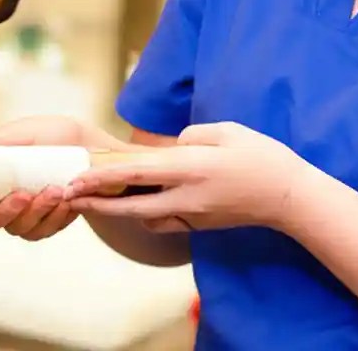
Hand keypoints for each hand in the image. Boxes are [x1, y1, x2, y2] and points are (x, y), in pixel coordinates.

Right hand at [0, 115, 108, 240]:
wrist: (92, 146)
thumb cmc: (54, 136)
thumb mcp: (27, 133)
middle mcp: (6, 203)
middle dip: (9, 211)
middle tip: (25, 194)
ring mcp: (28, 215)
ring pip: (22, 229)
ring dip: (38, 212)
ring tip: (55, 191)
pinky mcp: (50, 222)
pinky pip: (47, 229)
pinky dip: (56, 217)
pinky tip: (66, 201)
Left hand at [65, 121, 311, 233]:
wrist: (289, 198)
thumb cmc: (261, 157)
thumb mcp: (226, 131)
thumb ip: (191, 136)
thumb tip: (169, 149)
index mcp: (190, 167)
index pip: (135, 173)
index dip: (100, 176)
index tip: (75, 177)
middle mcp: (186, 196)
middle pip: (129, 206)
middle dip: (96, 203)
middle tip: (68, 198)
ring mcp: (193, 215)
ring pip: (144, 218)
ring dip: (121, 210)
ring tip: (100, 198)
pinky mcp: (200, 226)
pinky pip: (164, 223)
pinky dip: (147, 215)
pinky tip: (143, 203)